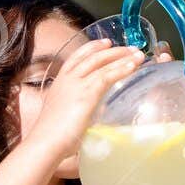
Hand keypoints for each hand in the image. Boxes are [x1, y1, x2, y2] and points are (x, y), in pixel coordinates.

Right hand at [28, 40, 142, 165]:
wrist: (46, 142)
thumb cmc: (53, 137)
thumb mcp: (62, 115)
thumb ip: (76, 110)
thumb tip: (92, 114)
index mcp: (60, 82)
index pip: (77, 57)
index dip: (93, 47)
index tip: (106, 42)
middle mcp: (68, 78)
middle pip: (93, 56)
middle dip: (114, 50)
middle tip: (130, 48)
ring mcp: (77, 84)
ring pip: (103, 63)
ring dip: (123, 57)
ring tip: (138, 55)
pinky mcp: (87, 93)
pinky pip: (108, 76)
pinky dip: (122, 69)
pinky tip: (133, 67)